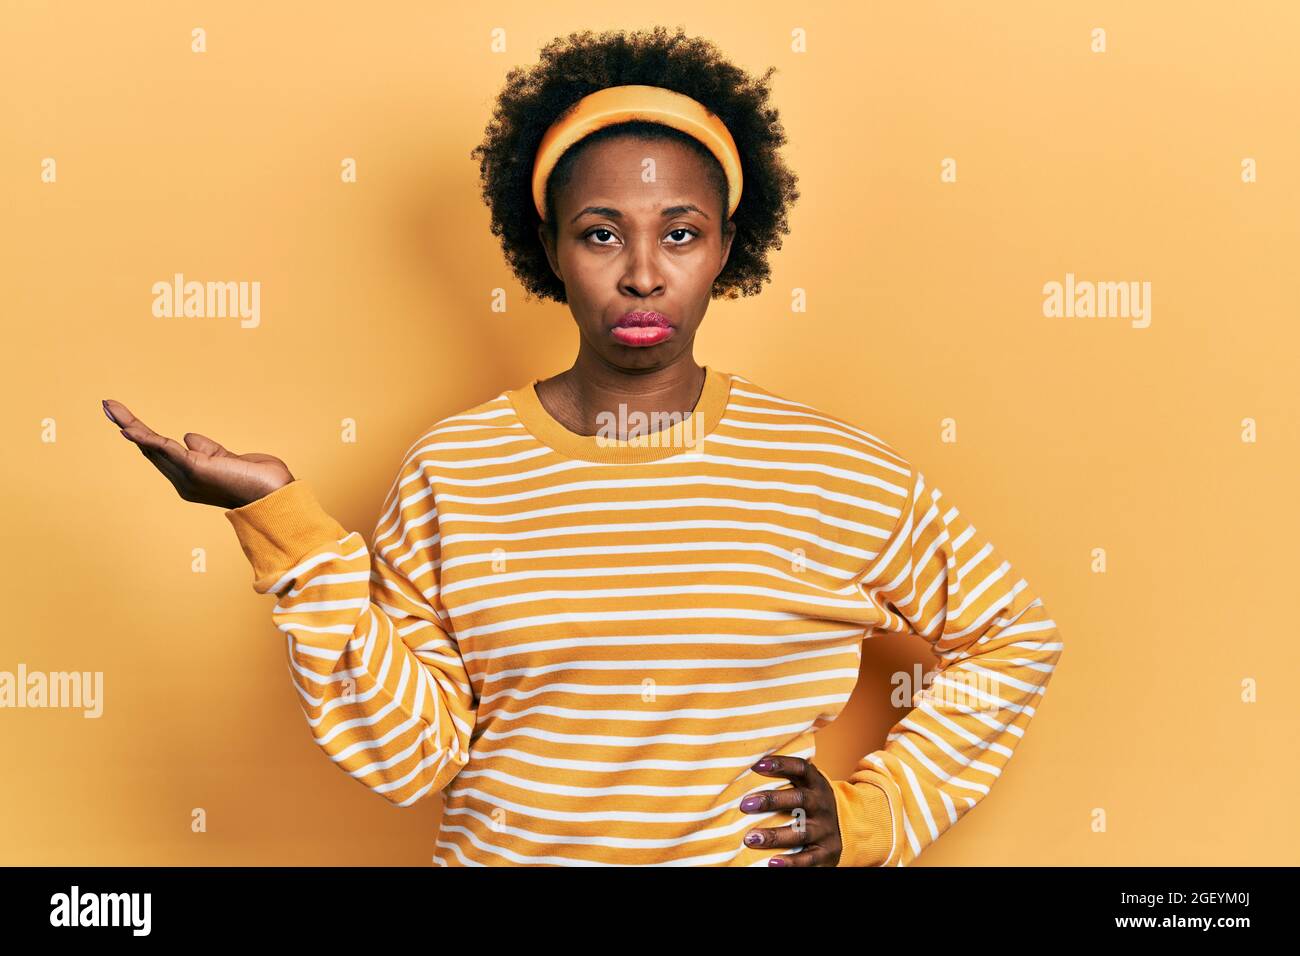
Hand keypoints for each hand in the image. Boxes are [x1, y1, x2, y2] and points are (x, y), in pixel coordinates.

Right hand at [102, 398, 294, 509]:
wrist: (274, 494)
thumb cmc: (256, 479)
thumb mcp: (225, 458)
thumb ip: (206, 449)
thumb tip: (187, 436)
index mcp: (190, 477)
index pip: (162, 452)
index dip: (143, 435)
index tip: (126, 420)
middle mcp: (184, 480)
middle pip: (150, 448)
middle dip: (129, 426)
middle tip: (108, 406)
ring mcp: (187, 476)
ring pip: (153, 446)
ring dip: (131, 425)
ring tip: (111, 408)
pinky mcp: (195, 469)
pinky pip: (166, 450)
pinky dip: (147, 438)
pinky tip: (129, 429)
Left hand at [740, 755, 841, 865]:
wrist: (850, 828)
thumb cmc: (812, 803)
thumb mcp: (807, 786)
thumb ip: (786, 777)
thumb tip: (747, 767)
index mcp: (816, 784)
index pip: (801, 768)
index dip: (780, 764)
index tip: (756, 765)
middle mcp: (822, 805)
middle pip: (799, 799)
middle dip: (771, 801)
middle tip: (745, 805)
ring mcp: (825, 829)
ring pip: (800, 832)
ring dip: (774, 835)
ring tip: (750, 838)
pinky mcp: (826, 852)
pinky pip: (808, 859)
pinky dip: (791, 862)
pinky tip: (772, 863)